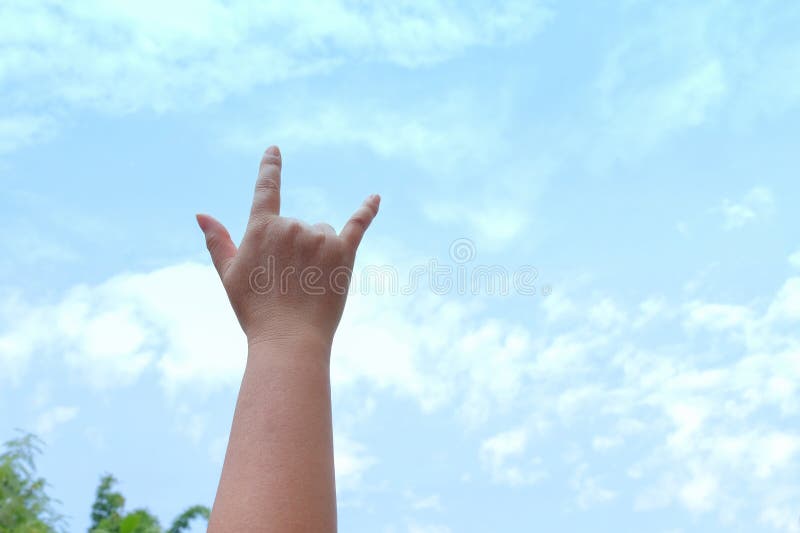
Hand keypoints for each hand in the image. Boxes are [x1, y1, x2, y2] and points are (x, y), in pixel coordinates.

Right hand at [196, 145, 378, 349]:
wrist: (289, 339)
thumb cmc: (255, 311)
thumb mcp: (229, 275)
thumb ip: (217, 242)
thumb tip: (201, 214)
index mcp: (262, 229)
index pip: (267, 189)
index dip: (271, 168)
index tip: (275, 150)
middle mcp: (292, 226)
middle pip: (299, 225)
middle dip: (296, 249)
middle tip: (288, 282)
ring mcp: (320, 237)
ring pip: (323, 233)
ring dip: (319, 252)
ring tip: (309, 284)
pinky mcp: (344, 252)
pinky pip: (358, 224)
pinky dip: (368, 210)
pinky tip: (376, 198)